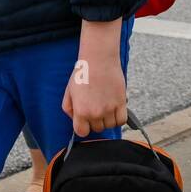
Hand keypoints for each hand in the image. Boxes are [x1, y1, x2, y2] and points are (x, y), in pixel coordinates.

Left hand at [61, 19, 126, 136]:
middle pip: (97, 128)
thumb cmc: (83, 73)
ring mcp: (109, 109)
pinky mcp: (121, 103)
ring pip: (109, 126)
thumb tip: (75, 119)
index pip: (82, 132)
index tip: (84, 120)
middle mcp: (95, 113)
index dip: (83, 127)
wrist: (99, 59)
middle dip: (95, 121)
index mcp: (81, 111)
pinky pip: (121, 120)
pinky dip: (118, 118)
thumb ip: (69, 109)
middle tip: (95, 107)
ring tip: (105, 107)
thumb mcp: (69, 91)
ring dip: (107, 119)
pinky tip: (114, 110)